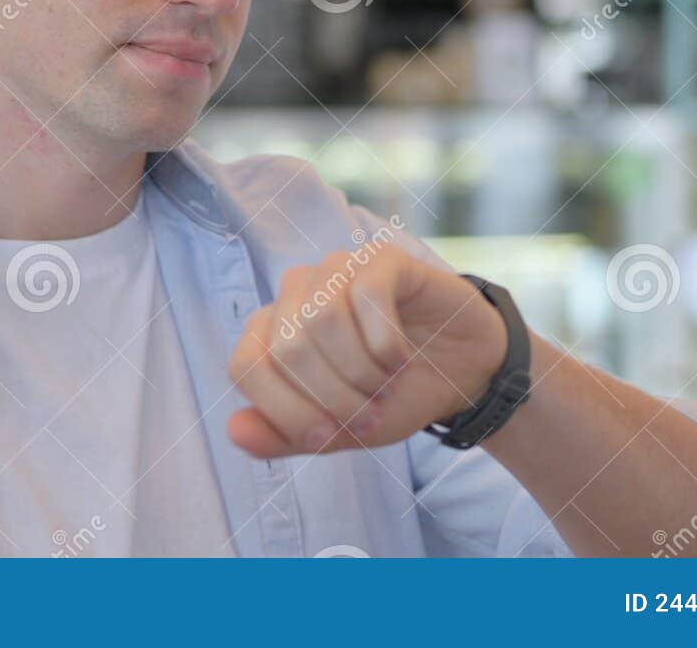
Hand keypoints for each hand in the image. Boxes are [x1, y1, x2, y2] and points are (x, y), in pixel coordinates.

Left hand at [226, 245, 508, 457]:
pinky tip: (401, 357)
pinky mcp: (380, 258)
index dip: (284, 411)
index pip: (245, 366)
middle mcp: (295, 293)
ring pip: (321, 319)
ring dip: (361, 371)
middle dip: (334, 398)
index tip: (326, 438)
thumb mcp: (338, 432)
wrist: (461, 374)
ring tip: (385, 385)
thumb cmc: (392, 397)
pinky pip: (366, 296)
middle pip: (287, 349)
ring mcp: (336, 268)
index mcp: (271, 332)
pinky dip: (386, 343)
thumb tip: (234, 432)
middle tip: (370, 413)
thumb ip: (284, 434)